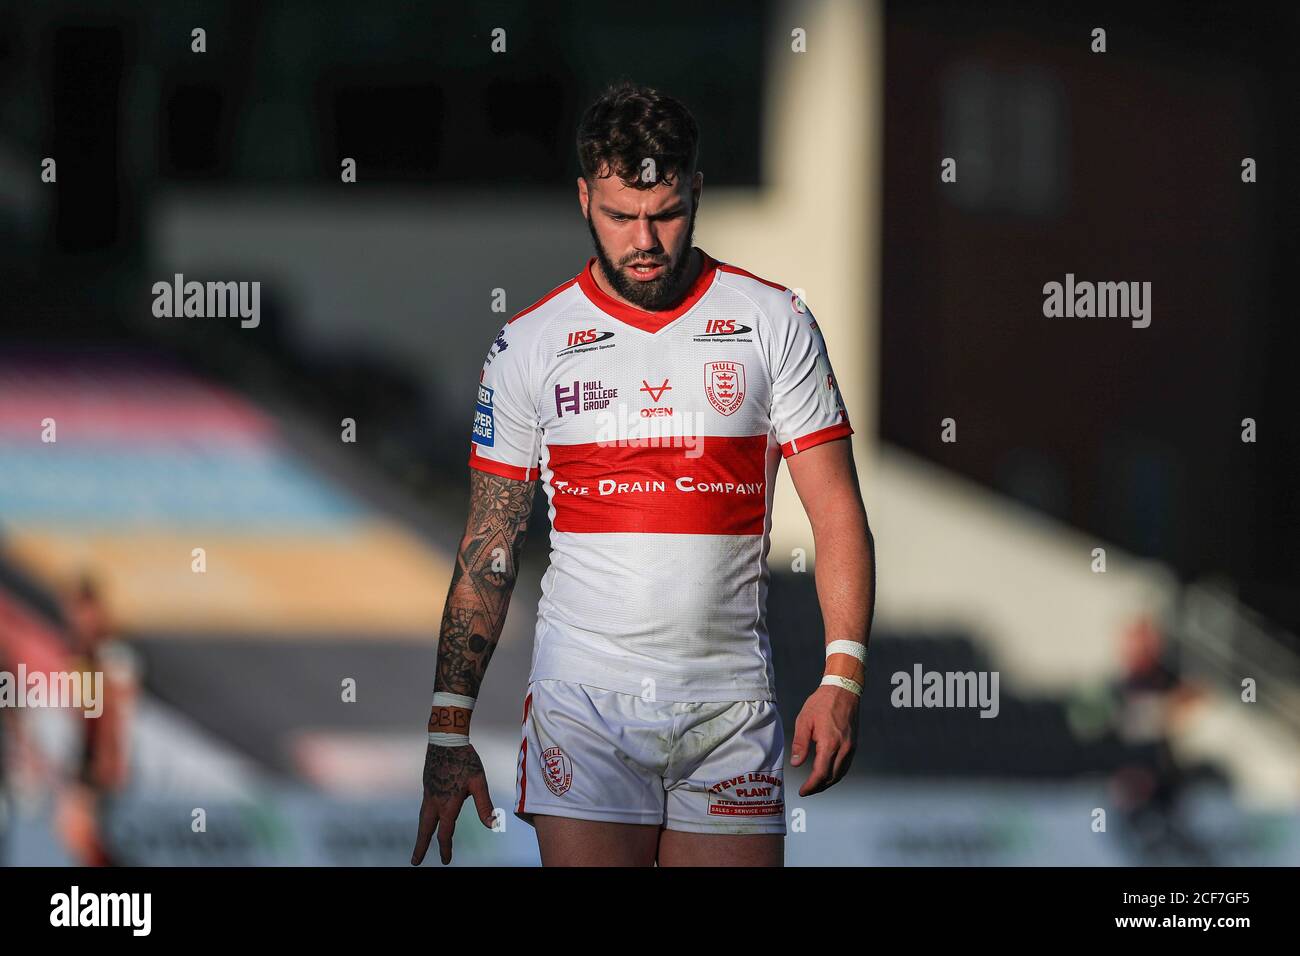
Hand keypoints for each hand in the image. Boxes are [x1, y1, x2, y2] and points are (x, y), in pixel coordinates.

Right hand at [411, 742, 494, 864]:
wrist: (446, 738)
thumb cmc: (465, 760)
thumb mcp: (479, 783)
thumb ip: (484, 806)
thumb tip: (493, 826)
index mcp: (447, 804)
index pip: (445, 832)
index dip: (446, 848)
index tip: (446, 860)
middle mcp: (434, 801)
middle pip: (425, 829)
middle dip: (421, 846)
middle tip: (415, 861)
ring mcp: (428, 792)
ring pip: (423, 818)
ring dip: (422, 832)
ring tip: (421, 842)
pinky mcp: (427, 784)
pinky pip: (424, 806)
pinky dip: (424, 818)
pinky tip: (429, 816)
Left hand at [790, 684, 858, 795]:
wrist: (843, 691)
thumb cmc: (823, 703)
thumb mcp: (804, 721)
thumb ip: (800, 744)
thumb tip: (796, 763)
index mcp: (830, 743)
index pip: (821, 773)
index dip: (811, 786)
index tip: (803, 791)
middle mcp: (843, 748)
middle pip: (832, 778)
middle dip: (818, 787)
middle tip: (807, 790)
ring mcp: (851, 747)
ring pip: (840, 774)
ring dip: (828, 783)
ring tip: (815, 785)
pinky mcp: (853, 745)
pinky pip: (845, 766)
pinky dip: (836, 774)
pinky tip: (828, 773)